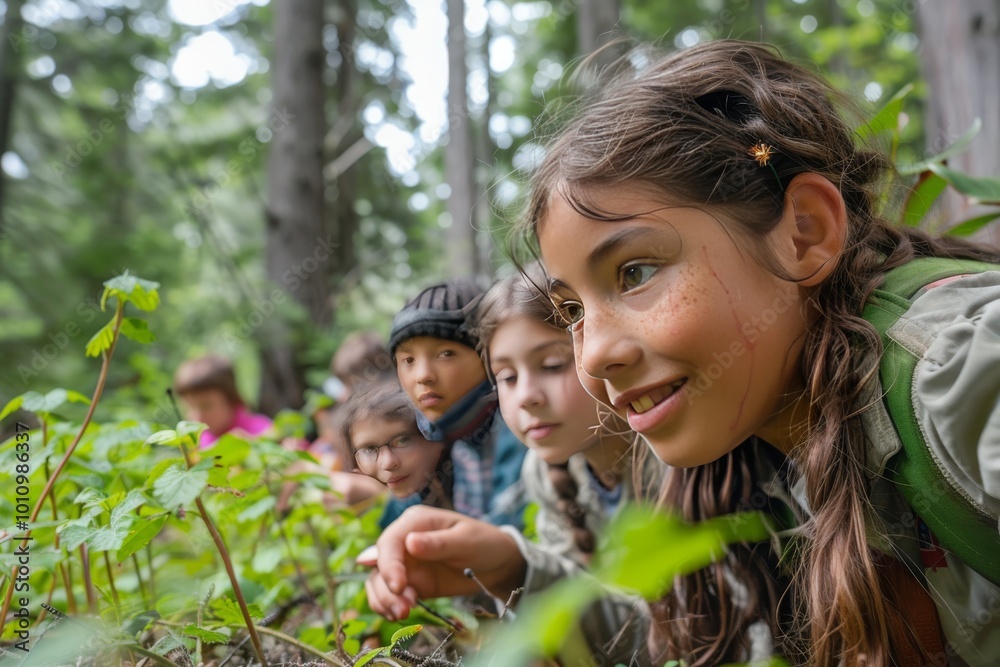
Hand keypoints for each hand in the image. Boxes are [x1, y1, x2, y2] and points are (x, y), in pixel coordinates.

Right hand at [363, 506, 525, 620]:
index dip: (388, 565)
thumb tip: (409, 542)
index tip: (398, 586)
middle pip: (378, 564)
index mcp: (416, 522)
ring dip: (385, 600)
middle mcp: (404, 541)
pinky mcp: (410, 583)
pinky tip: (402, 614)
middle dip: (386, 588)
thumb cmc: (485, 543)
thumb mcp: (466, 541)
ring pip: (378, 581)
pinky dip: (389, 606)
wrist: (497, 565)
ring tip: (404, 614)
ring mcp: (405, 563)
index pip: (390, 542)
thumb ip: (438, 543)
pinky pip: (389, 595)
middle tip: (404, 609)